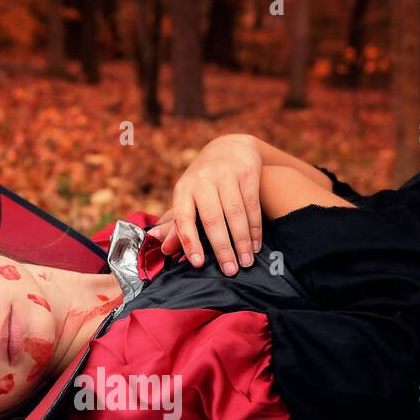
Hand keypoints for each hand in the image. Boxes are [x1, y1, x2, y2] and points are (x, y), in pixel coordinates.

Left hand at [146, 133, 262, 275]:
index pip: (183, 217)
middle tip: (230, 271)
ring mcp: (226, 175)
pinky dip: (255, 228)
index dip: (189, 241)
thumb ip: (177, 225)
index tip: (198, 263)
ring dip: (242, 241)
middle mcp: (203, 180)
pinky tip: (255, 246)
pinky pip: (252, 205)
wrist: (230, 148)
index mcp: (184, 189)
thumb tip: (163, 250)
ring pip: (235, 213)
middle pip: (212, 218)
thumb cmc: (204, 182)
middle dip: (222, 247)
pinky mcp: (247, 172)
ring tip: (246, 262)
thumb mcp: (188, 198)